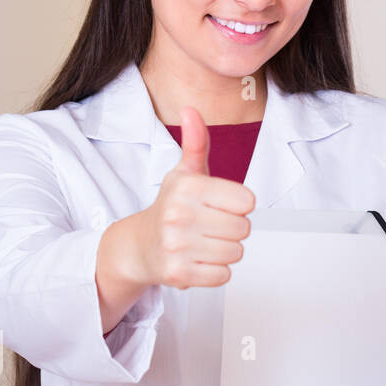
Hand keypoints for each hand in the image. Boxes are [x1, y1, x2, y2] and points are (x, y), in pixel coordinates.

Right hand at [132, 106, 255, 289]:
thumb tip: (191, 110)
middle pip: (243, 229)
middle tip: (211, 226)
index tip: (220, 205)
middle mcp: (179, 215)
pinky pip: (223, 275)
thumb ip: (196, 143)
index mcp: (188, 187)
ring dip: (225, 250)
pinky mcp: (178, 274)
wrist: (138, 246)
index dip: (239, 205)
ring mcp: (177, 246)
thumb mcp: (184, 173)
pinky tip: (198, 259)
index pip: (247, 201)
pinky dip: (216, 271)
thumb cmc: (170, 207)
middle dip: (233, 229)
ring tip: (204, 242)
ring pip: (235, 253)